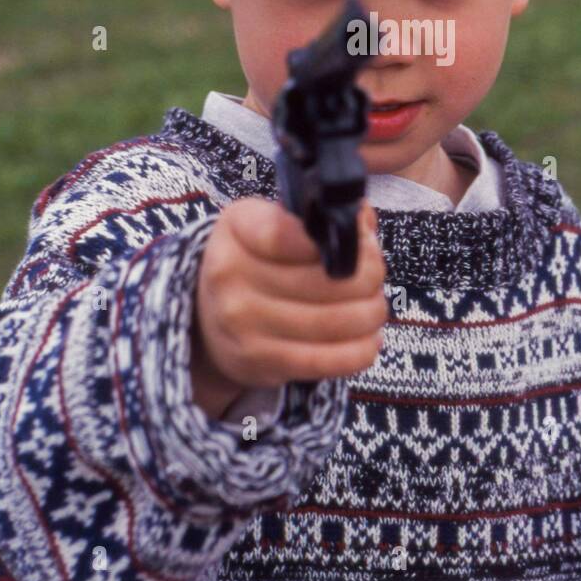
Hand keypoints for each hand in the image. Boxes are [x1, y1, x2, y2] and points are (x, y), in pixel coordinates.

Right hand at [192, 197, 387, 419]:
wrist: (205, 316)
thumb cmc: (253, 260)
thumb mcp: (272, 222)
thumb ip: (320, 218)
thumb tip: (364, 218)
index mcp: (237, 228)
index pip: (292, 232)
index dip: (339, 238)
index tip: (361, 240)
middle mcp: (231, 275)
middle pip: (326, 280)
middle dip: (369, 276)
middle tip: (376, 274)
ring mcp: (243, 322)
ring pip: (334, 321)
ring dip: (370, 313)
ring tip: (374, 306)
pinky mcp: (259, 361)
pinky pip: (326, 361)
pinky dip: (360, 351)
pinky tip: (369, 339)